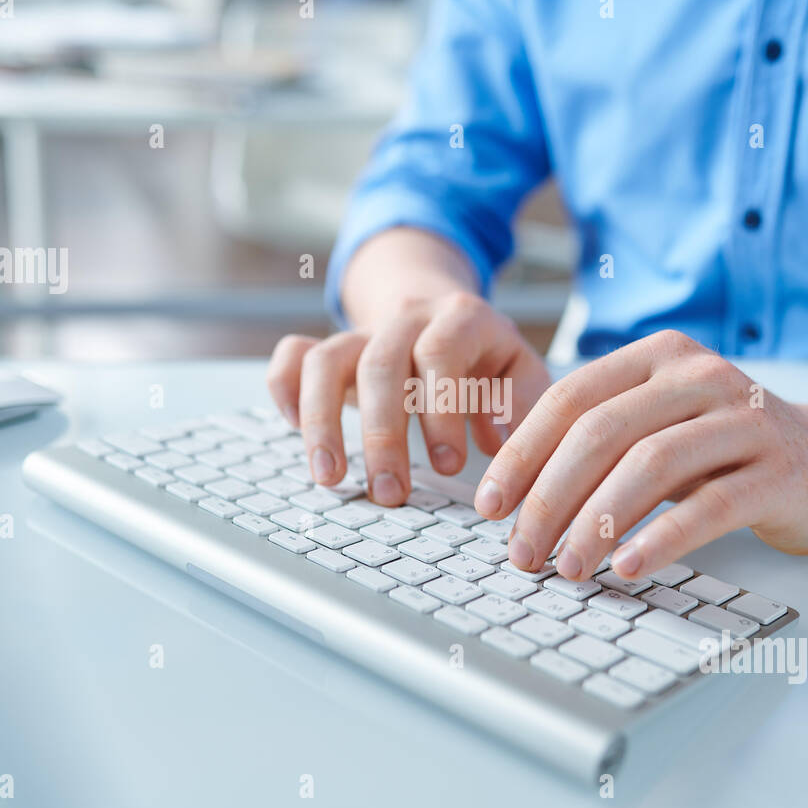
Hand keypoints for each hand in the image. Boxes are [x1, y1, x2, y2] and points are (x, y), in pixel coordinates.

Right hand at [266, 291, 550, 505]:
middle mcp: (406, 318)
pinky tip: (293, 430)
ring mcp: (363, 332)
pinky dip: (285, 389)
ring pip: (326, 361)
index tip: (448, 466)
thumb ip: (522, 402)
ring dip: (323, 422)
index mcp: (461, 317)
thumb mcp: (522, 370)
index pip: (441, 353)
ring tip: (330, 479)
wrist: (450, 314)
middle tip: (389, 493)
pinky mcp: (330, 348)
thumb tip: (499, 443)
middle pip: (380, 365)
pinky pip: (292, 355)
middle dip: (382, 435)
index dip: (440, 410)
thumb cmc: (490, 359)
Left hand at [473, 330, 807, 579]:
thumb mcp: (662, 427)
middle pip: (602, 432)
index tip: (489, 504)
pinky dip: (661, 539)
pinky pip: (709, 506)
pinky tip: (628, 569)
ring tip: (567, 568)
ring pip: (650, 466)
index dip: (523, 453)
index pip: (571, 398)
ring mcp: (744, 419)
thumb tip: (514, 497)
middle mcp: (700, 375)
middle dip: (549, 497)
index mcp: (658, 356)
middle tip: (522, 552)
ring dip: (597, 523)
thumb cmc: (729, 451)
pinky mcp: (779, 471)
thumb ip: (602, 441)